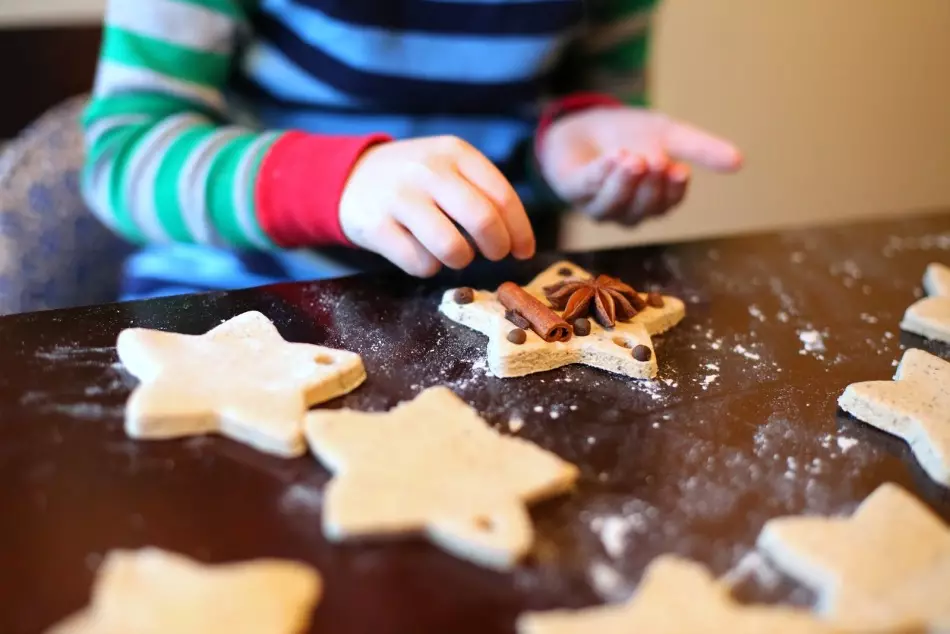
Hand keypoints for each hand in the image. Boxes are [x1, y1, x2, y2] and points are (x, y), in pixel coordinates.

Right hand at [340, 136, 535, 276]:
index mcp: (454, 152)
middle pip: (483, 220)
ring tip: (455, 254)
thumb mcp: (447, 168)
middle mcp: (428, 170)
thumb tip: (519, 240)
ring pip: (452, 248)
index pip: (502, 196)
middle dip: (497, 248)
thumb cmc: (415, 181)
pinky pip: (420, 263)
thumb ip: (481, 192)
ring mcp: (399, 197)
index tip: (523, 251)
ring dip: (462, 260)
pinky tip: (422, 253)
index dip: (520, 230)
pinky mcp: (376, 226)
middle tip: (495, 256)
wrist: (348, 177)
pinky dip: (429, 267)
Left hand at [539, 107, 742, 225]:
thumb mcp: (669, 136)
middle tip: (656, 161)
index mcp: (650, 201)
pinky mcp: (570, 189)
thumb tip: (740, 162)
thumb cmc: (630, 136)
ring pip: (611, 204)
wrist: (585, 123)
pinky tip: (613, 156)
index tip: (681, 171)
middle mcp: (624, 210)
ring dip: (624, 182)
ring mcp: (596, 203)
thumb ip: (701, 149)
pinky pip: (586, 187)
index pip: (665, 204)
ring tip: (633, 158)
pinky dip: (600, 173)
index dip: (673, 192)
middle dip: (649, 186)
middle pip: (640, 209)